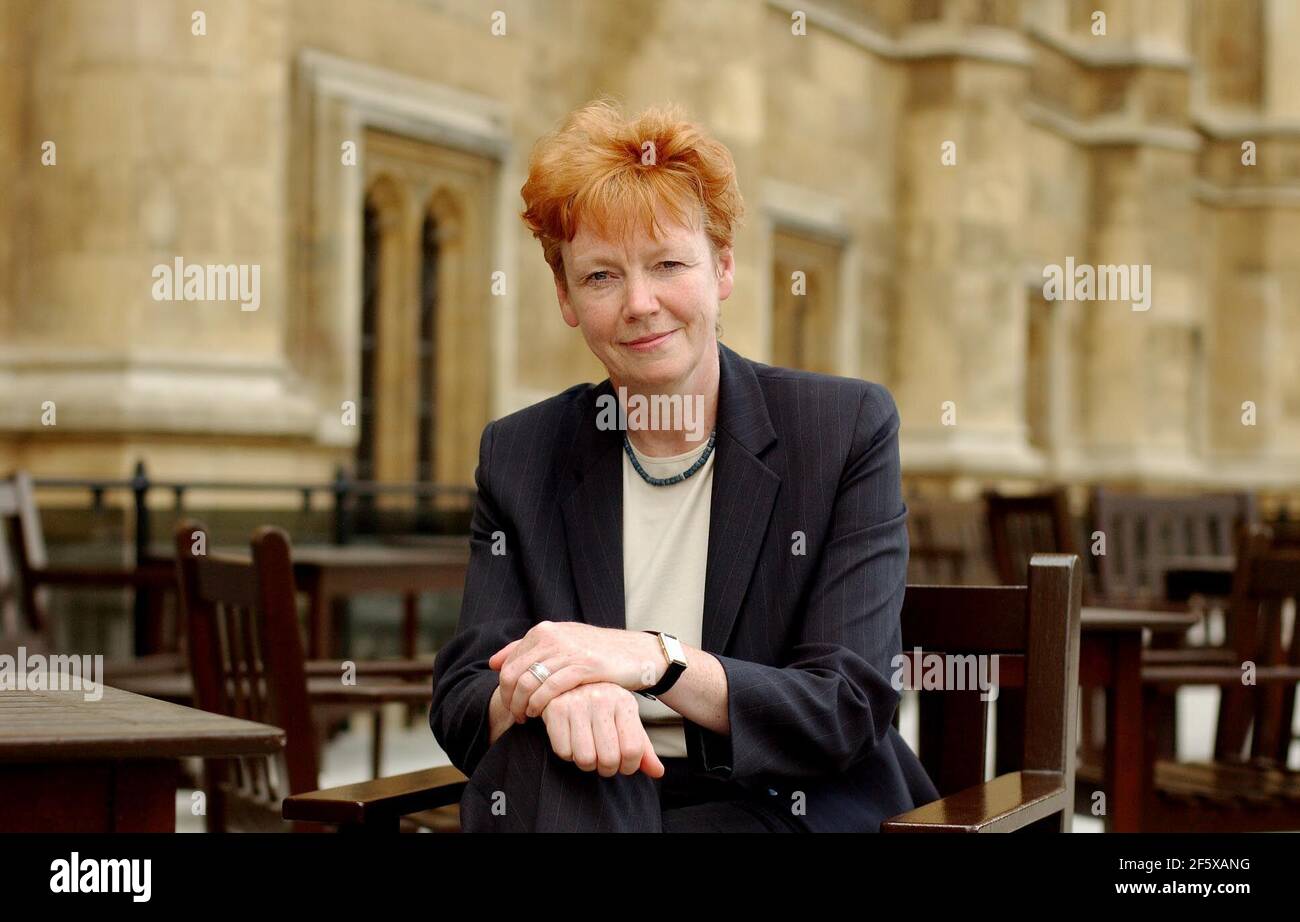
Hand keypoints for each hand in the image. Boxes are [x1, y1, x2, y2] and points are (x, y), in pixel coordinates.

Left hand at [490, 621, 663, 722]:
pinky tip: (541, 714)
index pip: (508, 663)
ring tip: (527, 718)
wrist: (635, 654)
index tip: (510, 704)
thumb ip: (526, 651)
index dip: (504, 688)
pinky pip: (550, 688)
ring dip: (522, 706)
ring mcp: (567, 650)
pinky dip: (540, 704)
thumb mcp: (560, 644)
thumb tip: (493, 663)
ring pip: (529, 683)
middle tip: (515, 716)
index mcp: (543, 631)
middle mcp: (552, 636)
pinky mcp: (583, 665)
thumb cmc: (596, 653)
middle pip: (513, 674)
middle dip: (510, 700)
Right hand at [541, 682, 664, 777]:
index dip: (629, 766)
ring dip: (587, 764)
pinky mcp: (555, 709)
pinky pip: (563, 752)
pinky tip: (572, 741)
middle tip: (604, 761)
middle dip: (607, 768)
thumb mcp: (626, 720)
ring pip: (585, 759)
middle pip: (608, 758)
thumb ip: (643, 748)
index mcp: (624, 702)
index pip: (632, 750)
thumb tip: (658, 772)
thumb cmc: (604, 706)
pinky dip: (568, 754)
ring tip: (589, 751)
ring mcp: (576, 703)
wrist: (571, 681)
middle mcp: (601, 699)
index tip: (624, 765)